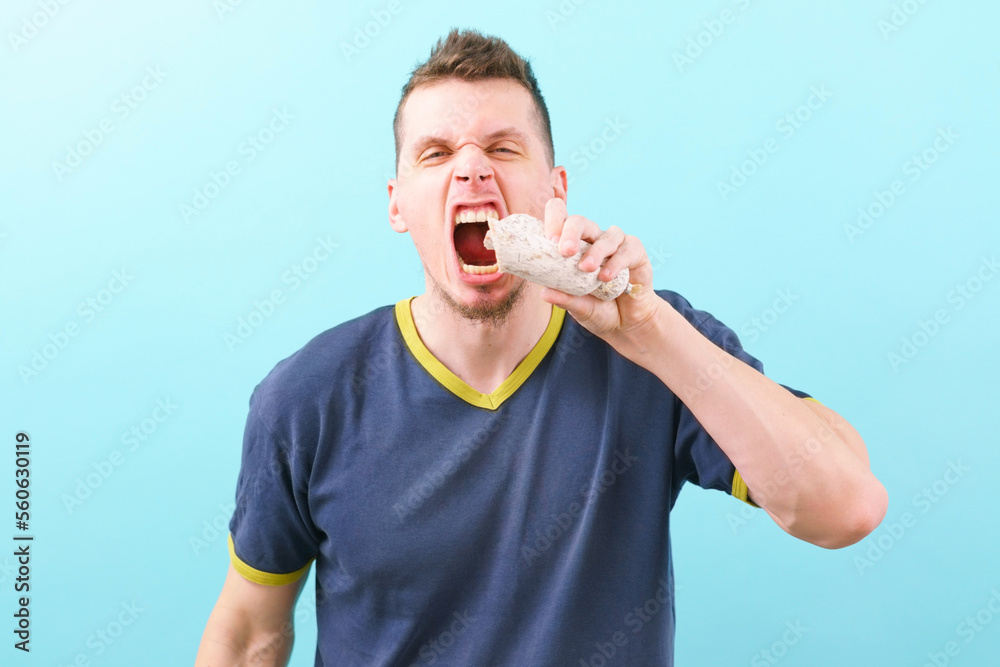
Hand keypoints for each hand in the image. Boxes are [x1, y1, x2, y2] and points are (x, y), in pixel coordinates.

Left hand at [539, 198, 663, 355]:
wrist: (627, 324)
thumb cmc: (598, 309)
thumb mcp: (577, 307)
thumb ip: (564, 298)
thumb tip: (543, 293)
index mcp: (573, 245)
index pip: (560, 218)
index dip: (553, 220)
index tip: (548, 239)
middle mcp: (593, 239)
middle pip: (580, 222)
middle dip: (570, 233)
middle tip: (564, 251)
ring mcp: (615, 244)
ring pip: (605, 236)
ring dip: (595, 252)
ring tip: (586, 269)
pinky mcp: (635, 253)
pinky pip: (627, 250)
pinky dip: (616, 263)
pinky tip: (606, 277)